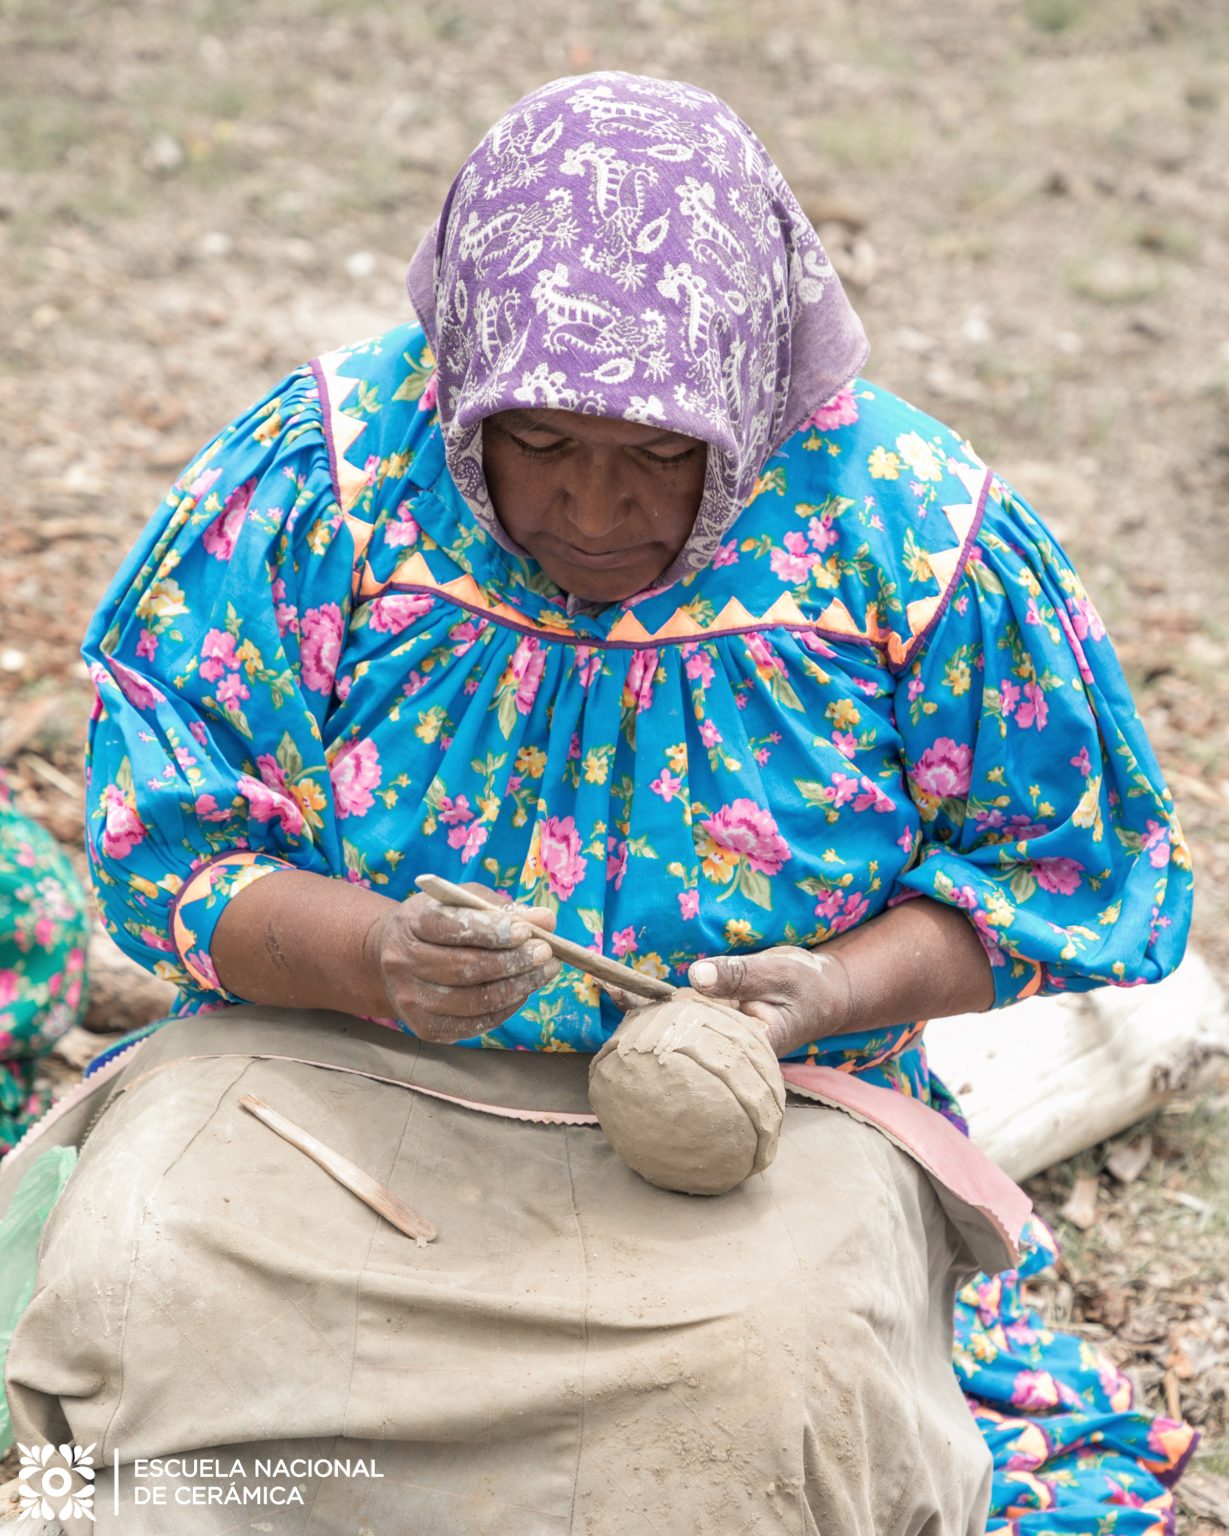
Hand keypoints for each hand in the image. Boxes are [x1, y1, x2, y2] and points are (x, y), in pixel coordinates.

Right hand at [364, 884, 561, 1042]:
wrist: (393, 959)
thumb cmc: (440, 923)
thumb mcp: (464, 903)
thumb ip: (503, 909)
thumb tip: (545, 920)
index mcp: (411, 923)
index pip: (449, 927)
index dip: (490, 930)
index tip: (525, 931)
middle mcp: (403, 963)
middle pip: (464, 968)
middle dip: (512, 962)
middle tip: (546, 953)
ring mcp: (412, 1000)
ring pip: (473, 1001)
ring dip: (517, 987)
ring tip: (545, 971)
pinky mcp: (426, 1028)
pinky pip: (474, 1024)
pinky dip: (506, 1009)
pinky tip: (523, 991)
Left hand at [600, 944, 849, 1058]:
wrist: (823, 992)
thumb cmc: (807, 985)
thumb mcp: (778, 973)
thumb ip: (739, 975)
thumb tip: (695, 977)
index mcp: (745, 1046)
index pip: (699, 1040)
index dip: (664, 1029)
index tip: (637, 1014)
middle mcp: (724, 1046)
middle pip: (677, 1036)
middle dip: (642, 1018)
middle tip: (609, 987)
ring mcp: (716, 1033)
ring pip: (674, 1024)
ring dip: (642, 1006)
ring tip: (607, 984)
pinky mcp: (712, 1018)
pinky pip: (680, 1011)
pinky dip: (655, 1000)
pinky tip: (627, 989)